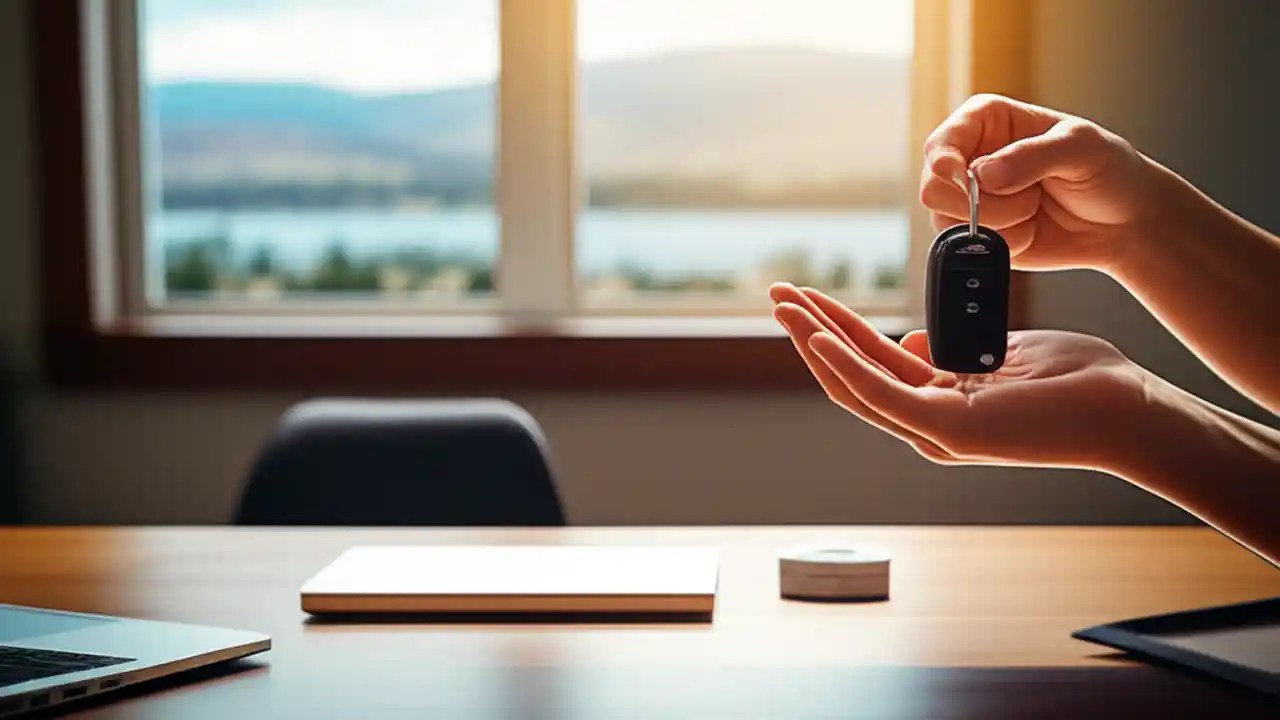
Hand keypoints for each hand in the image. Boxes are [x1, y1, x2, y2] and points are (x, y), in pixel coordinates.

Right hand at [769, 283, 1148, 470]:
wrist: (1126, 409)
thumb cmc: (1077, 382)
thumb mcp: (999, 356)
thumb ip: (950, 352)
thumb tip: (911, 341)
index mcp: (939, 405)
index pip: (871, 364)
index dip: (835, 328)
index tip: (808, 297)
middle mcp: (927, 423)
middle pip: (851, 373)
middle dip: (810, 331)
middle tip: (777, 295)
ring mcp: (935, 430)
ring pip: (854, 384)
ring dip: (815, 342)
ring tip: (785, 306)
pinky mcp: (949, 428)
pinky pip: (881, 392)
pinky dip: (844, 364)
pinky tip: (819, 336)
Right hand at [922, 94, 1158, 271]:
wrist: (1124, 221)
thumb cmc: (1107, 171)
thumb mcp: (1080, 147)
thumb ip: (1032, 155)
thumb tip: (983, 175)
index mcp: (986, 122)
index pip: (940, 143)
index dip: (946, 165)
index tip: (971, 180)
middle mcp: (970, 159)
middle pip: (933, 189)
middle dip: (981, 204)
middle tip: (1026, 199)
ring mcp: (970, 201)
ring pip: (946, 223)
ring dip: (998, 225)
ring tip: (1033, 210)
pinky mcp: (978, 236)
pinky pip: (968, 249)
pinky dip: (1004, 246)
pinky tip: (1030, 231)